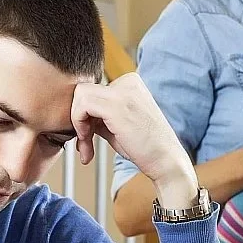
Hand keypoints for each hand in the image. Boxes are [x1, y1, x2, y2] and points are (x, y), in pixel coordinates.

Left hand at [71, 73, 196, 207]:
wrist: (166, 161)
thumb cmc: (145, 147)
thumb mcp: (119, 124)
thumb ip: (100, 115)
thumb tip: (77, 114)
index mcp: (130, 83)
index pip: (92, 90)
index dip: (85, 115)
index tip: (88, 138)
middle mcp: (128, 81)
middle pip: (83, 91)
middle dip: (78, 119)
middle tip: (85, 144)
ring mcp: (123, 91)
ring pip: (79, 96)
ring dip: (77, 124)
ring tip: (86, 147)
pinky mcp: (116, 105)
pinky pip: (82, 106)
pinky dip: (78, 125)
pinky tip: (87, 143)